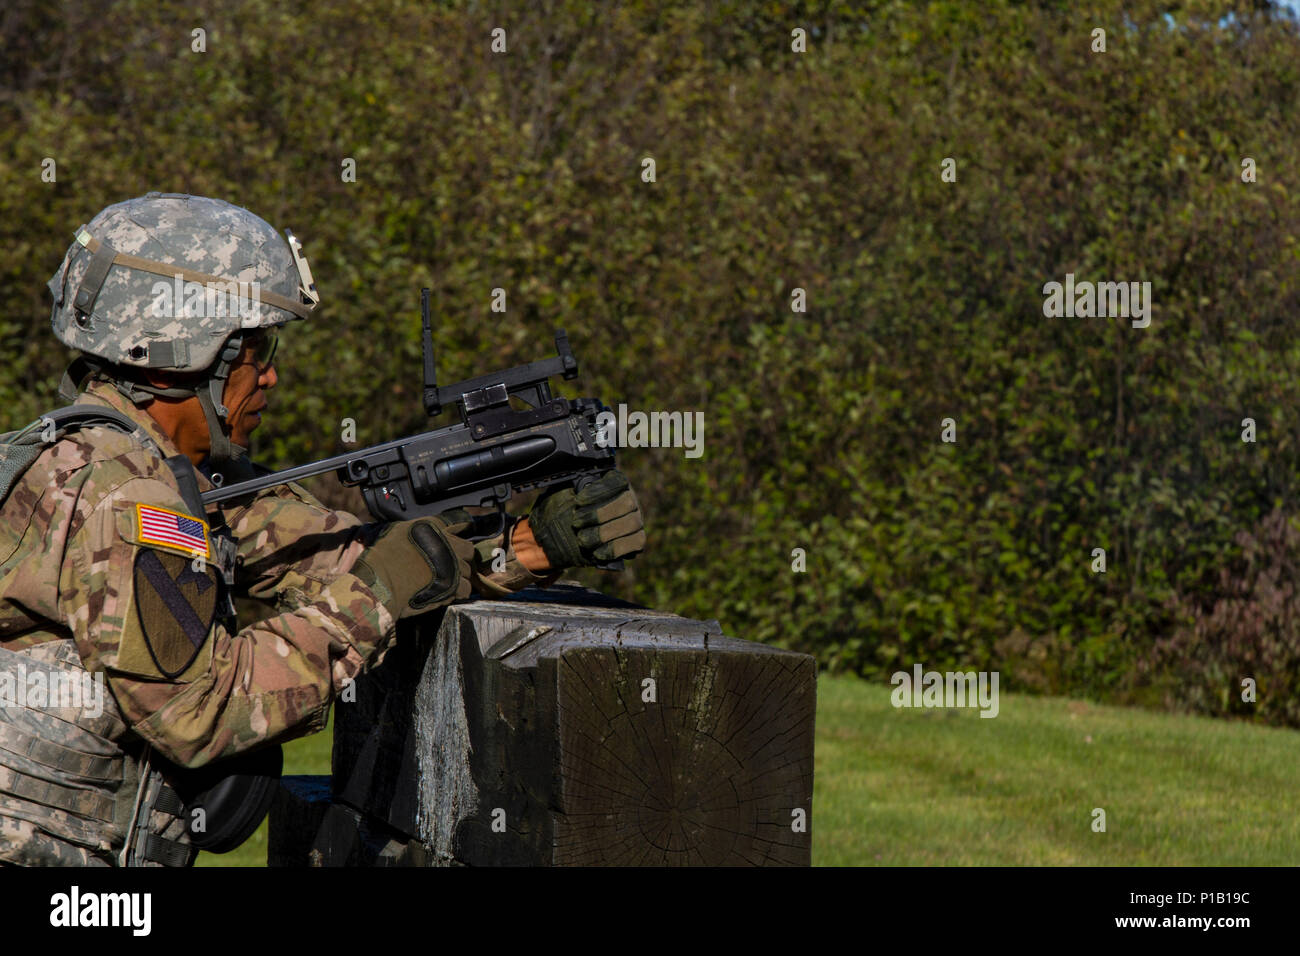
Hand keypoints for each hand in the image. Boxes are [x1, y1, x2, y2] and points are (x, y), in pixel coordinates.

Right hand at [352, 516, 474, 618]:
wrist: (380, 583)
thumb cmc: (381, 558)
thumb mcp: (396, 531)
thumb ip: (416, 530)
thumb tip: (421, 533)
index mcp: (433, 527)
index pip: (460, 521)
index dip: (463, 526)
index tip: (466, 529)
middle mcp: (447, 544)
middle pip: (468, 549)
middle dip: (461, 555)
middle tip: (451, 562)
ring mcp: (452, 566)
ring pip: (467, 570)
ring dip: (459, 575)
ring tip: (446, 579)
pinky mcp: (453, 586)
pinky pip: (465, 588)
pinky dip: (458, 591)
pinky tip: (447, 591)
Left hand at [528, 471, 645, 568]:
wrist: (561, 538)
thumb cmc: (563, 512)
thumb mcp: (562, 494)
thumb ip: (570, 484)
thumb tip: (573, 474)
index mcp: (613, 483)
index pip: (618, 480)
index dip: (599, 491)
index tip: (578, 501)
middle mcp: (629, 499)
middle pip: (627, 503)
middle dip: (599, 515)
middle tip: (576, 523)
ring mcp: (635, 520)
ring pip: (631, 523)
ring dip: (603, 533)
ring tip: (582, 540)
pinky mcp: (636, 540)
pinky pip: (636, 542)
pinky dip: (615, 548)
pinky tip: (596, 552)